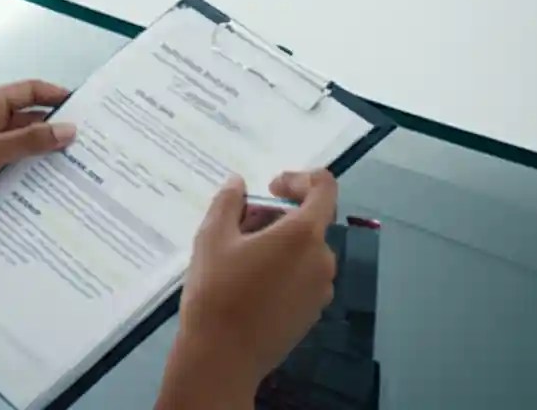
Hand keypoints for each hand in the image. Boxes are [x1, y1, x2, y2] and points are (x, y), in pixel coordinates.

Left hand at [0, 80, 76, 242]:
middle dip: (57, 131)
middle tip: (92, 146)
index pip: (30, 91)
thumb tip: (69, 130)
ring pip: (25, 148)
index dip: (57, 96)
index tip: (86, 108)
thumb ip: (29, 141)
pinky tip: (52, 190)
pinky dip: (31, 175)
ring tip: (80, 171)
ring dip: (45, 157)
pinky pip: (14, 168)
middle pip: (31, 121)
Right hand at [156, 170, 337, 408]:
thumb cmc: (217, 292)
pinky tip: (251, 284)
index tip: (271, 188)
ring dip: (280, 244)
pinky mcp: (313, 313)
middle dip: (278, 216)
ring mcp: (321, 290)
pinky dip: (284, 269)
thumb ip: (228, 201)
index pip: (324, 188)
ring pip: (305, 251)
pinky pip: (303, 278)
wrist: (222, 357)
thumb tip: (239, 184)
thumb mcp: (212, 236)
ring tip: (240, 258)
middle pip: (310, 221)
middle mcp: (322, 260)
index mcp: (304, 234)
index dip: (300, 178)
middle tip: (239, 227)